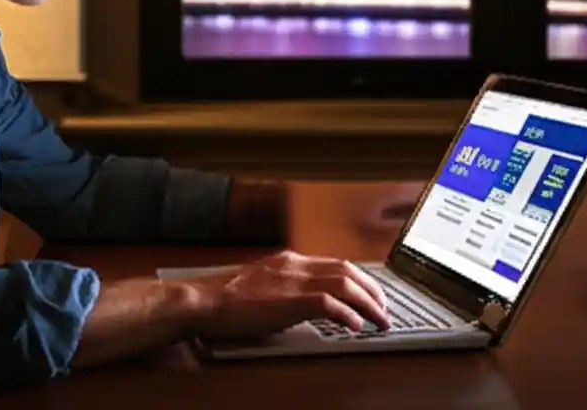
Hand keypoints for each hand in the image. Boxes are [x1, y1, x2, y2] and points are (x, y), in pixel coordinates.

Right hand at [182, 250, 388, 339]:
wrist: (204, 301)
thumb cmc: (224, 299)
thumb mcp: (260, 285)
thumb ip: (283, 288)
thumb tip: (302, 303)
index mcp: (288, 261)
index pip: (335, 264)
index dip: (359, 279)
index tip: (369, 293)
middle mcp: (294, 266)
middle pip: (347, 270)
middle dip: (371, 289)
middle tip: (383, 308)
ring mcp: (292, 282)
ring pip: (344, 284)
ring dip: (367, 303)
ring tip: (378, 319)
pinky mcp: (289, 301)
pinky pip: (328, 304)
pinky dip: (347, 314)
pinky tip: (355, 326)